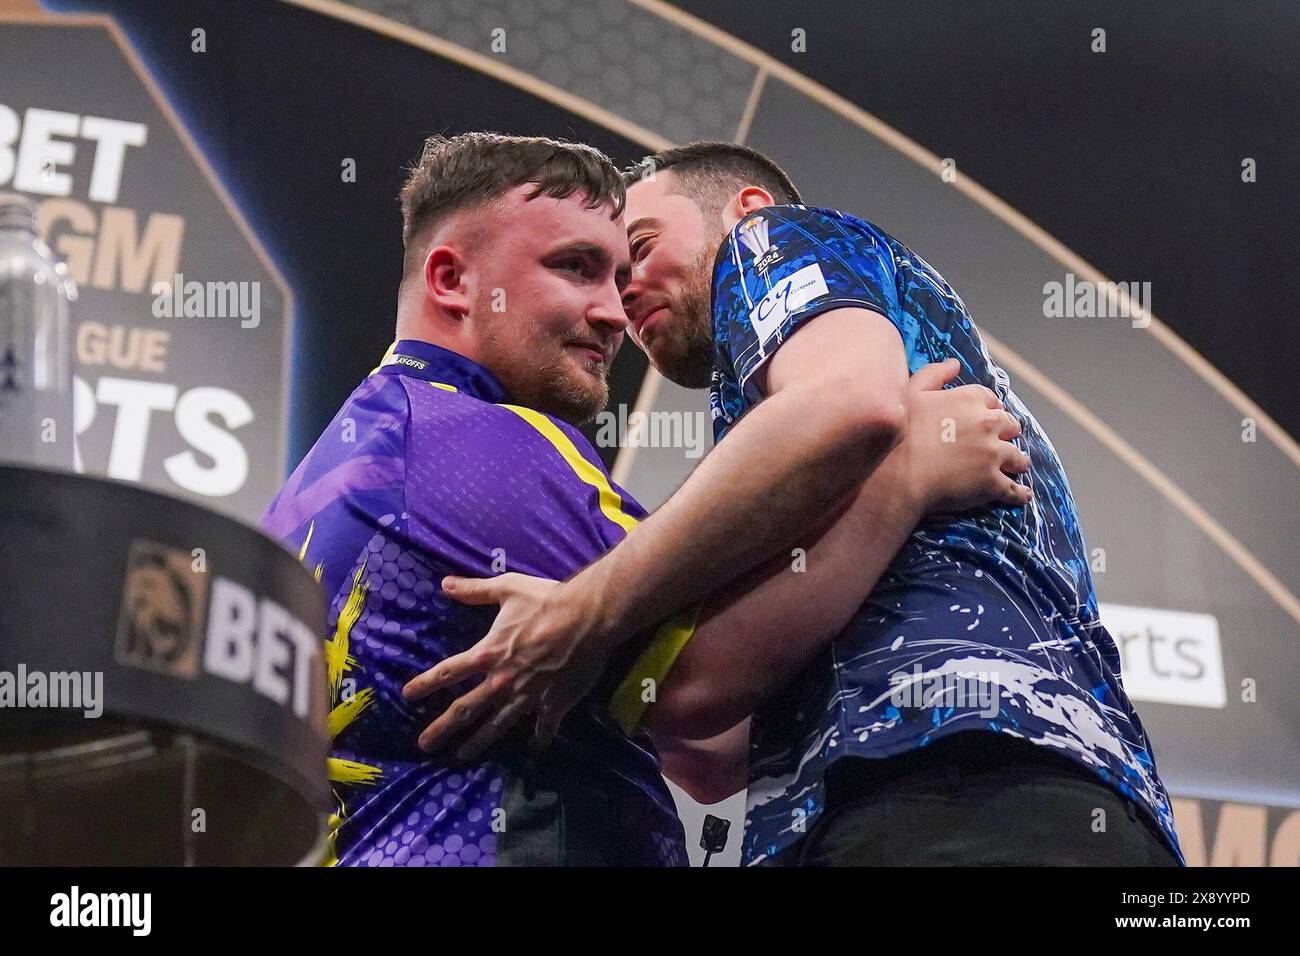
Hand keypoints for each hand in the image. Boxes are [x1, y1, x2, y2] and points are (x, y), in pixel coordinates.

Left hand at [401, 573, 611, 759]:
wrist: (588, 617)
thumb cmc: (547, 601)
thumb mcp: (507, 588)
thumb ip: (475, 590)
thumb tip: (444, 583)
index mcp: (488, 654)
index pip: (448, 672)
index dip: (425, 684)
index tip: (407, 696)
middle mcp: (501, 681)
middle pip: (465, 709)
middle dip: (442, 728)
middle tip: (425, 745)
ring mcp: (526, 697)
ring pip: (496, 726)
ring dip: (478, 743)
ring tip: (463, 757)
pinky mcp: (553, 704)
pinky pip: (543, 728)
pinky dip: (538, 739)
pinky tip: (534, 748)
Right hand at [883, 359, 1030, 513]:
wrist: (899, 475)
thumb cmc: (901, 433)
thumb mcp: (911, 393)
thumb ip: (934, 374)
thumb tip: (954, 364)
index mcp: (969, 400)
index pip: (991, 400)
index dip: (989, 409)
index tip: (986, 417)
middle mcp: (987, 424)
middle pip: (1010, 425)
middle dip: (1008, 431)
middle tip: (1002, 440)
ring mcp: (992, 454)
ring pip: (1016, 456)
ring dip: (1017, 460)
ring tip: (1017, 466)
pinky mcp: (992, 483)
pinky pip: (1013, 489)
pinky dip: (1019, 493)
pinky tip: (1022, 495)